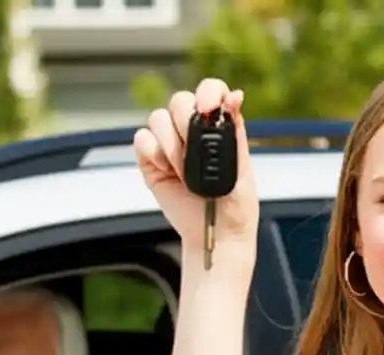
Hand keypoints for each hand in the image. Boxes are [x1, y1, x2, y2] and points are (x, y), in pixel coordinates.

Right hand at [133, 79, 258, 264]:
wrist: (215, 234)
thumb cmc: (234, 204)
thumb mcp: (242, 166)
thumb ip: (234, 131)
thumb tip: (234, 96)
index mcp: (218, 125)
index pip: (210, 90)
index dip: (207, 92)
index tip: (208, 107)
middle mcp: (192, 130)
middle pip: (179, 100)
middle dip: (186, 122)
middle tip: (195, 150)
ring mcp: (169, 145)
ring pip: (158, 118)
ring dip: (172, 145)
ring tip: (185, 171)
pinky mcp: (151, 161)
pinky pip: (141, 140)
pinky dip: (153, 153)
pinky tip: (167, 171)